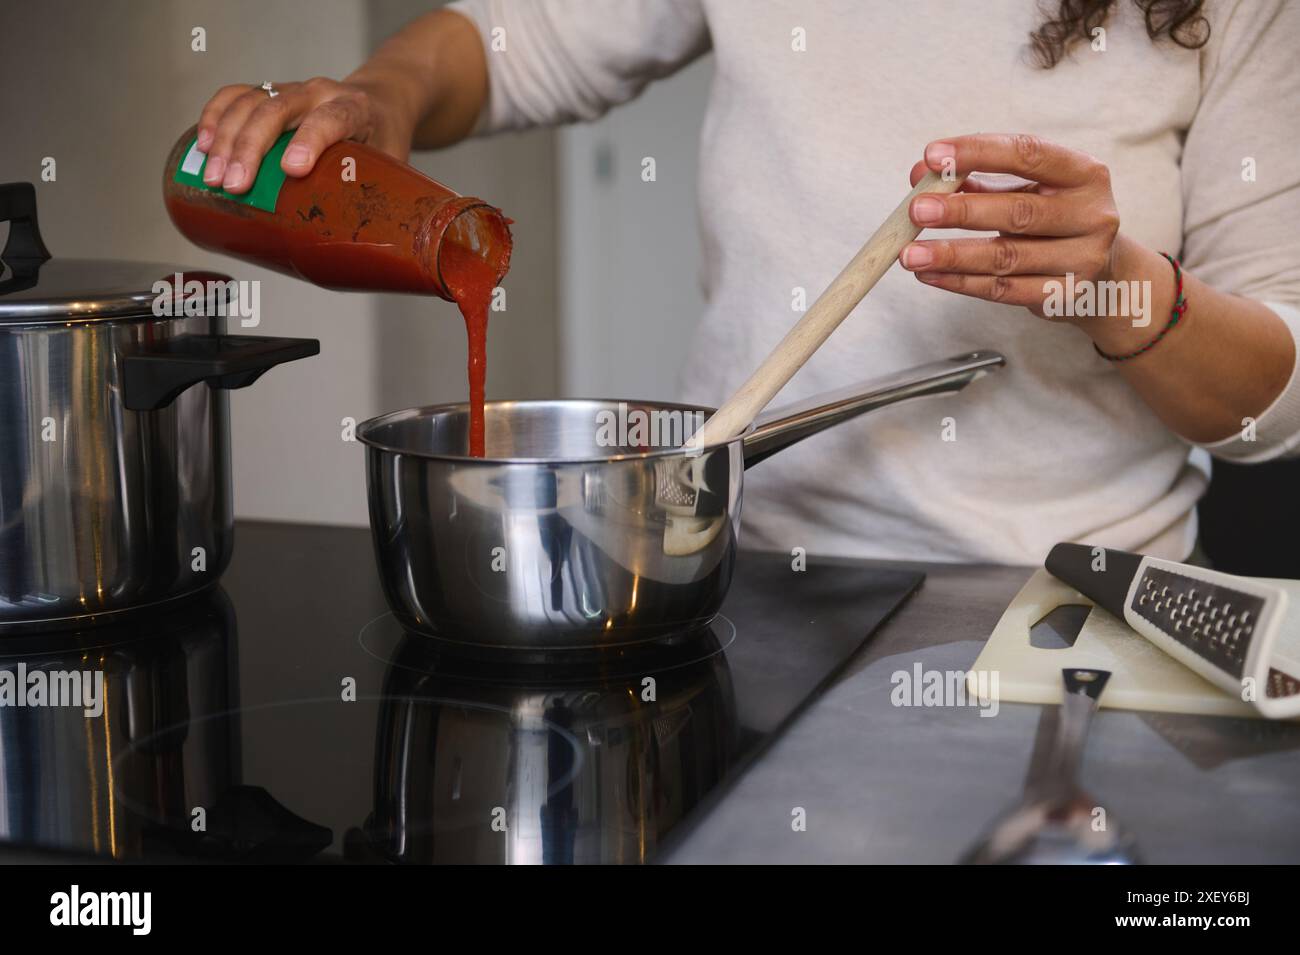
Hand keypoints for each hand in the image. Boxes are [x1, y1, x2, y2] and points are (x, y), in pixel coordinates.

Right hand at [194, 76, 411, 193]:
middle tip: (234, 187)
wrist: (379, 104)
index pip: (331, 119)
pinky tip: (202, 145)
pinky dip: (214, 116)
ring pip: (251, 102)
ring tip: (212, 178)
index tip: (292, 170)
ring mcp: (292, 90)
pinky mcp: (270, 93)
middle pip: (278, 110)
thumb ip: (379, 201)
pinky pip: (235, 95)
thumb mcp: (391, 168)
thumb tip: (365, 255)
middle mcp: (321, 93)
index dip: (310, 140)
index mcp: (355, 109)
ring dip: (225, 138)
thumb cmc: (383, 142)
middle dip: (250, 148)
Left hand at [898, 133, 1129, 321]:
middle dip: (961, 210)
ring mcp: (1083, 259)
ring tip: (909, 254)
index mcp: (1085, 174)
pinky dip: (960, 283)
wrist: (1107, 277)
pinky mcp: (1064, 297)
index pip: (1028, 154)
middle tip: (916, 210)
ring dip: (951, 255)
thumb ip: (977, 180)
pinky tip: (930, 275)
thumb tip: (922, 172)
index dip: (978, 152)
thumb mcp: (1030, 191)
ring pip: (1006, 258)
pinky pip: (1003, 290)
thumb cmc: (1055, 222)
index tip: (932, 155)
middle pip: (1018, 211)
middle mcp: (1092, 215)